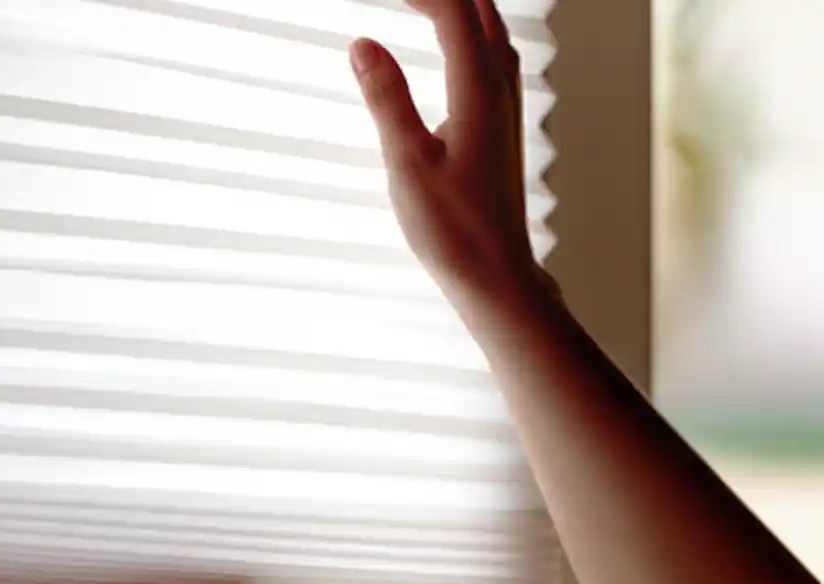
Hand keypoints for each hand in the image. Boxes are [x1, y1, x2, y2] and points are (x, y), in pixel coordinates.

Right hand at [349, 0, 547, 309]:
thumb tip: (362, 42)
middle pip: (480, 10)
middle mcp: (500, 89)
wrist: (495, 272)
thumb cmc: (452, 227)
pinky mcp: (502, 125)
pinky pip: (494, 56)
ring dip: (460, 7)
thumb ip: (385, 98)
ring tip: (422, 3)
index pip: (453, 12)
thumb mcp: (407, 163)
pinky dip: (471, 33)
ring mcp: (505, 107)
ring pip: (492, 31)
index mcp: (478, 91)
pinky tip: (456, 46)